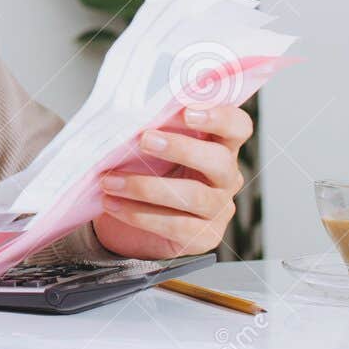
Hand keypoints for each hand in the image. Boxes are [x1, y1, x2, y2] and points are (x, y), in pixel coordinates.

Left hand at [90, 104, 252, 259]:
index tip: (187, 111)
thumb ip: (151, 132)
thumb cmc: (145, 173)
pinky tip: (114, 205)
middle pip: (219, 161)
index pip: (238, 127)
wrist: (131, 220)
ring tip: (110, 181)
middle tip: (144, 140)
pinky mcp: (204, 237)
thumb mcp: (149, 149)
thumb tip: (124, 119)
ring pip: (194, 196)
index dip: (220, 117)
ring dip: (146, 187)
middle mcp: (226, 177)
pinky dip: (139, 214)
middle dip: (182, 148)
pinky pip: (176, 225)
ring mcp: (219, 209)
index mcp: (220, 146)